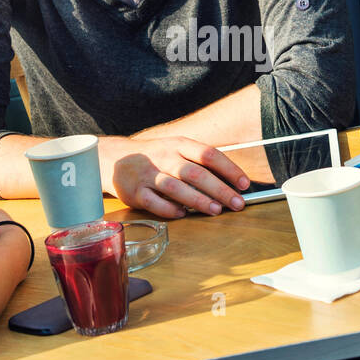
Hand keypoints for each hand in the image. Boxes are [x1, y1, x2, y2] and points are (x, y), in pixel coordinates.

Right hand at [100, 136, 250, 217]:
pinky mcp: (136, 192)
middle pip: (195, 173)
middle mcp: (165, 157)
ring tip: (215, 210)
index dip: (229, 169)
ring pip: (176, 187)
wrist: (115, 158)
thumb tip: (230, 183)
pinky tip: (183, 214)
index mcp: (179, 145)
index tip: (244, 183)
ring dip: (198, 200)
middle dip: (219, 189)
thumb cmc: (155, 157)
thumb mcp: (176, 149)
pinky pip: (155, 202)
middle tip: (237, 203)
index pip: (209, 154)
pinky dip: (170, 209)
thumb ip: (199, 163)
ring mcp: (149, 174)